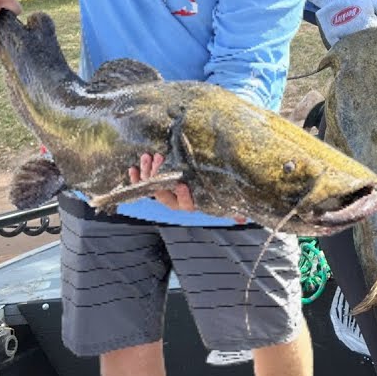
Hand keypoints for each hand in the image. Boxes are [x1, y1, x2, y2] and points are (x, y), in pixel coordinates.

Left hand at [128, 154, 246, 222]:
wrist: (199, 182)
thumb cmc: (213, 193)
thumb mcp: (223, 201)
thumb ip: (233, 210)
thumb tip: (244, 219)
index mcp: (191, 203)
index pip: (186, 203)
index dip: (183, 195)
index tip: (182, 185)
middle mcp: (175, 200)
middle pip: (164, 193)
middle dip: (160, 176)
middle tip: (160, 158)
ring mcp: (163, 191)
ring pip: (152, 185)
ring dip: (148, 172)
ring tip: (148, 156)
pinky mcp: (154, 183)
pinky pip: (142, 182)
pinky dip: (137, 176)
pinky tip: (132, 168)